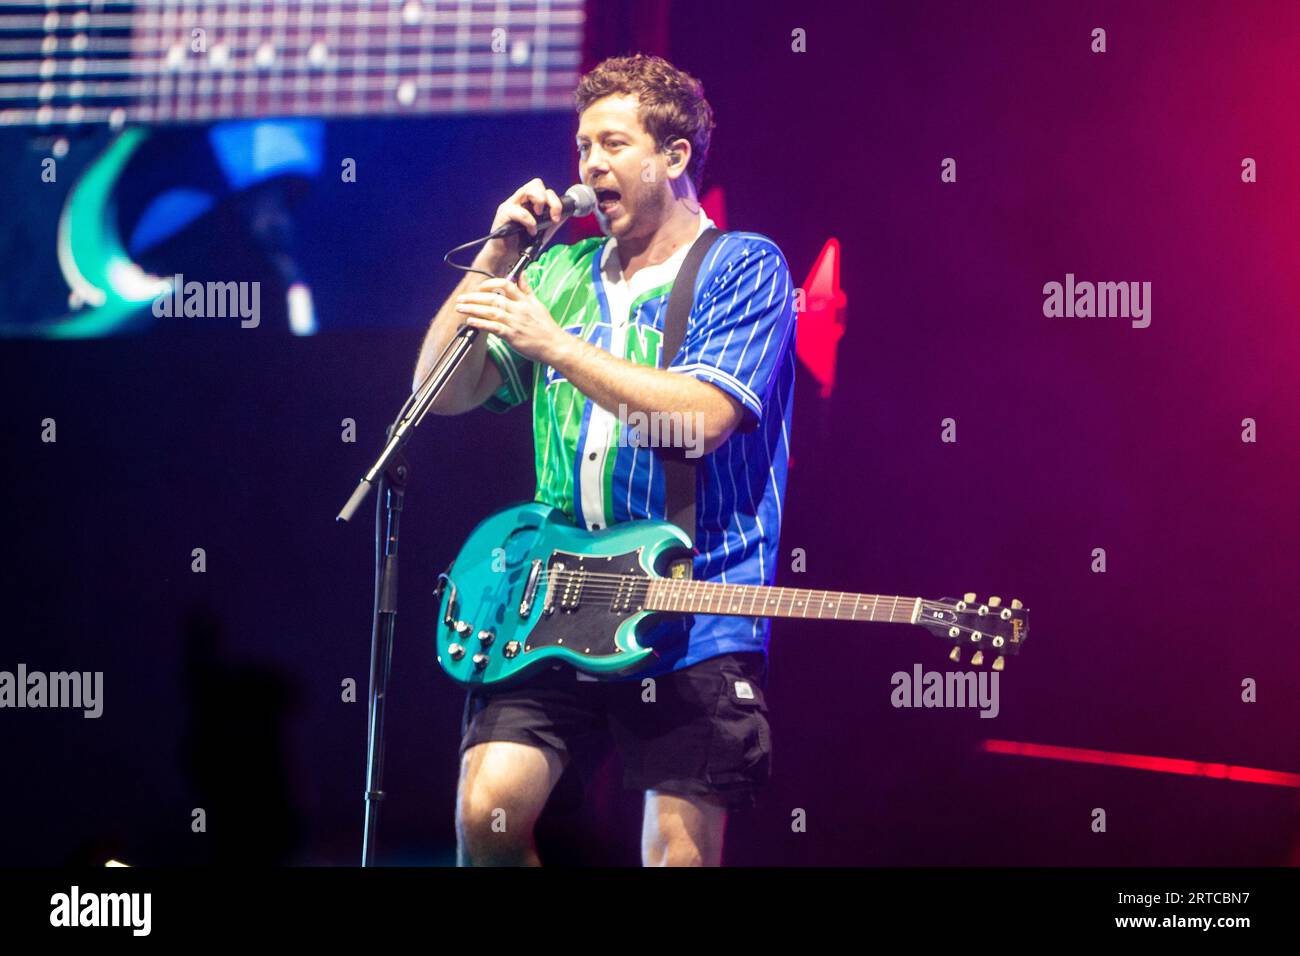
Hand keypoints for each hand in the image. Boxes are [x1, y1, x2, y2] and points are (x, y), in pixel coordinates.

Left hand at [456, 273, 572, 365]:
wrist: (555, 346)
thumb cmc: (546, 328)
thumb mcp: (538, 304)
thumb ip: (527, 289)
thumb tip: (522, 274)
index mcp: (524, 301)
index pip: (506, 285)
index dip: (490, 284)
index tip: (479, 287)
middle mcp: (519, 310)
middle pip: (493, 298)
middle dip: (474, 297)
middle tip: (462, 298)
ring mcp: (515, 322)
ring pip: (491, 312)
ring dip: (473, 309)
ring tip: (461, 308)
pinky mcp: (512, 336)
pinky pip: (493, 327)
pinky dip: (481, 324)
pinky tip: (471, 322)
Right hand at [478, 179, 563, 270]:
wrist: (506, 256)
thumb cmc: (522, 243)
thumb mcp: (542, 232)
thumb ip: (553, 222)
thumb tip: (567, 214)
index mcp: (529, 202)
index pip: (545, 190)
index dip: (555, 202)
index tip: (557, 218)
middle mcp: (520, 200)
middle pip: (537, 184)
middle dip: (549, 199)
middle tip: (551, 216)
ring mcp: (511, 205)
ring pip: (528, 189)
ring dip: (539, 202)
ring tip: (539, 218)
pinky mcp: (503, 213)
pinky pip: (520, 211)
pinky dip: (529, 222)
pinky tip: (530, 231)